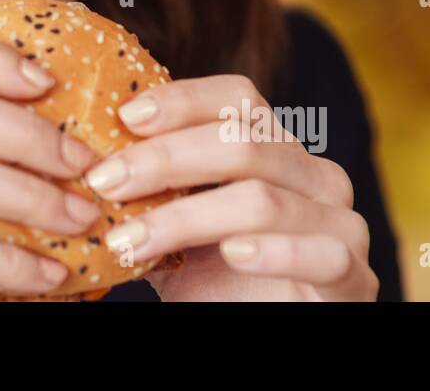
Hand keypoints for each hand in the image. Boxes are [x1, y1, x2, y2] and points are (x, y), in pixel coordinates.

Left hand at [84, 74, 377, 300]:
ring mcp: (339, 220)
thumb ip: (145, 189)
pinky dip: (273, 250)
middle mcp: (312, 173)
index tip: (124, 117)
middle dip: (164, 159)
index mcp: (272, 147)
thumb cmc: (214, 277)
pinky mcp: (352, 274)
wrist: (263, 331)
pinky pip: (321, 252)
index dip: (182, 100)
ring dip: (186, 218)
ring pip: (263, 198)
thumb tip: (77, 153)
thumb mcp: (173, 223)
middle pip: (243, 141)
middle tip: (104, 181)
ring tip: (129, 242)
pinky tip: (230, 253)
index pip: (236, 98)